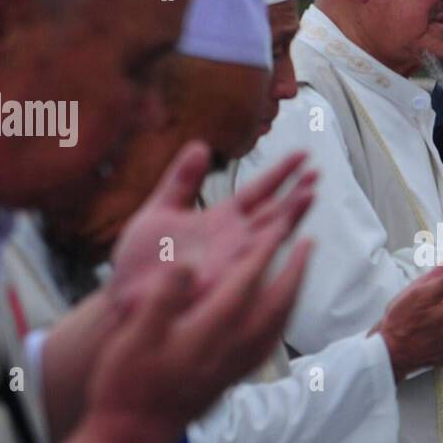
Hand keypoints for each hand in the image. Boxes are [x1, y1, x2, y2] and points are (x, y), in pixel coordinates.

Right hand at [85, 174, 313, 442]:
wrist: (133, 435)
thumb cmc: (128, 383)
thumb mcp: (136, 335)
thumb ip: (164, 297)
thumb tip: (187, 262)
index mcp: (214, 329)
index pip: (249, 278)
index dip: (266, 247)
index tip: (283, 221)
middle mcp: (236, 346)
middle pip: (279, 299)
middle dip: (296, 268)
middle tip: (308, 240)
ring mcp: (239, 364)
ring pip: (280, 320)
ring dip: (293, 290)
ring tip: (300, 269)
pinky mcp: (236, 375)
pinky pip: (271, 337)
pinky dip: (282, 315)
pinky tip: (277, 311)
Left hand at [111, 143, 315, 308]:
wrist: (123, 296)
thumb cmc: (140, 260)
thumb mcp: (160, 209)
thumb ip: (181, 180)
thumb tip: (200, 146)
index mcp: (221, 220)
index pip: (259, 192)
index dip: (281, 173)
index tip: (303, 155)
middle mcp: (234, 238)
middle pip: (274, 211)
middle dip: (297, 192)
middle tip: (318, 171)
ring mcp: (230, 259)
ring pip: (268, 233)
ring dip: (290, 214)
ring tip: (311, 193)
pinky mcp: (220, 278)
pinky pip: (247, 260)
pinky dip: (266, 244)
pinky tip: (282, 228)